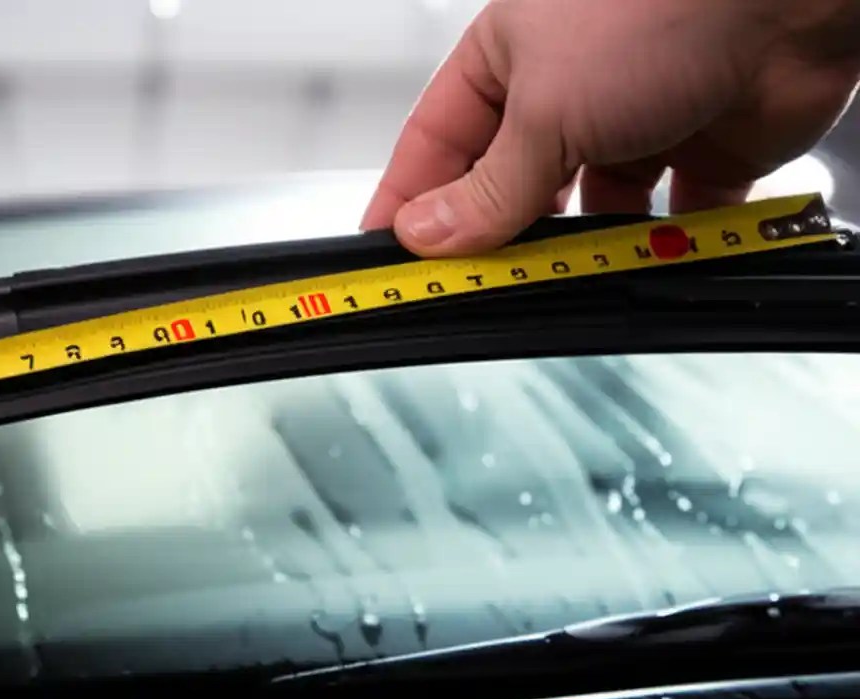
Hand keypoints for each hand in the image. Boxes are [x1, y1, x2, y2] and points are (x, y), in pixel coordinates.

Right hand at [362, 0, 859, 256]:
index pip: (434, 144)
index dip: (407, 203)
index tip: (386, 260)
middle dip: (492, 238)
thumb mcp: (545, 110)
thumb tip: (428, 235)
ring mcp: (630, 123)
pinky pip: (663, 221)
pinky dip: (654, 249)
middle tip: (471, 287)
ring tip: (559, 277)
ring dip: (572, 249)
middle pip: (506, 186)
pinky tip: (641, 264)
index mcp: (507, 61)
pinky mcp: (695, 154)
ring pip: (583, 212)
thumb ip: (488, 188)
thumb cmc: (660, 7)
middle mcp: (563, 92)